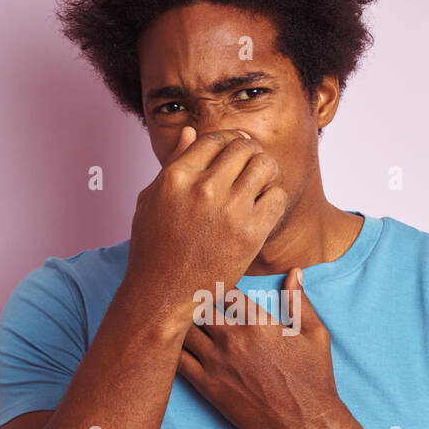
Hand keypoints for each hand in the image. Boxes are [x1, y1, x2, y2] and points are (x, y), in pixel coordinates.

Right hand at [124, 127, 286, 327]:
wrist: (162, 295)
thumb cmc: (153, 249)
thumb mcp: (152, 200)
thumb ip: (173, 163)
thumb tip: (192, 133)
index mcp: (176, 177)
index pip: (214, 138)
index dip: (228, 140)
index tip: (234, 150)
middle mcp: (203, 189)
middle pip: (243, 146)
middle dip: (249, 152)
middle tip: (251, 166)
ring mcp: (228, 211)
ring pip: (265, 165)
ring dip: (266, 171)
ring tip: (260, 184)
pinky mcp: (250, 234)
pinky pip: (277, 196)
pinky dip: (274, 197)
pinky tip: (263, 207)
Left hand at [177, 267, 344, 428]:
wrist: (305, 421)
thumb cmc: (313, 377)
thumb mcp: (315, 333)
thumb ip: (298, 300)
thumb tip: (295, 271)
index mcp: (256, 321)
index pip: (221, 287)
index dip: (214, 283)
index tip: (211, 285)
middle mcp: (232, 337)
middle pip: (196, 305)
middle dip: (192, 300)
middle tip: (188, 301)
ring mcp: (216, 362)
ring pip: (182, 330)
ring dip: (179, 323)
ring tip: (177, 320)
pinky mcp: (207, 386)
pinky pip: (177, 361)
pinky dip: (170, 350)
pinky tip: (171, 347)